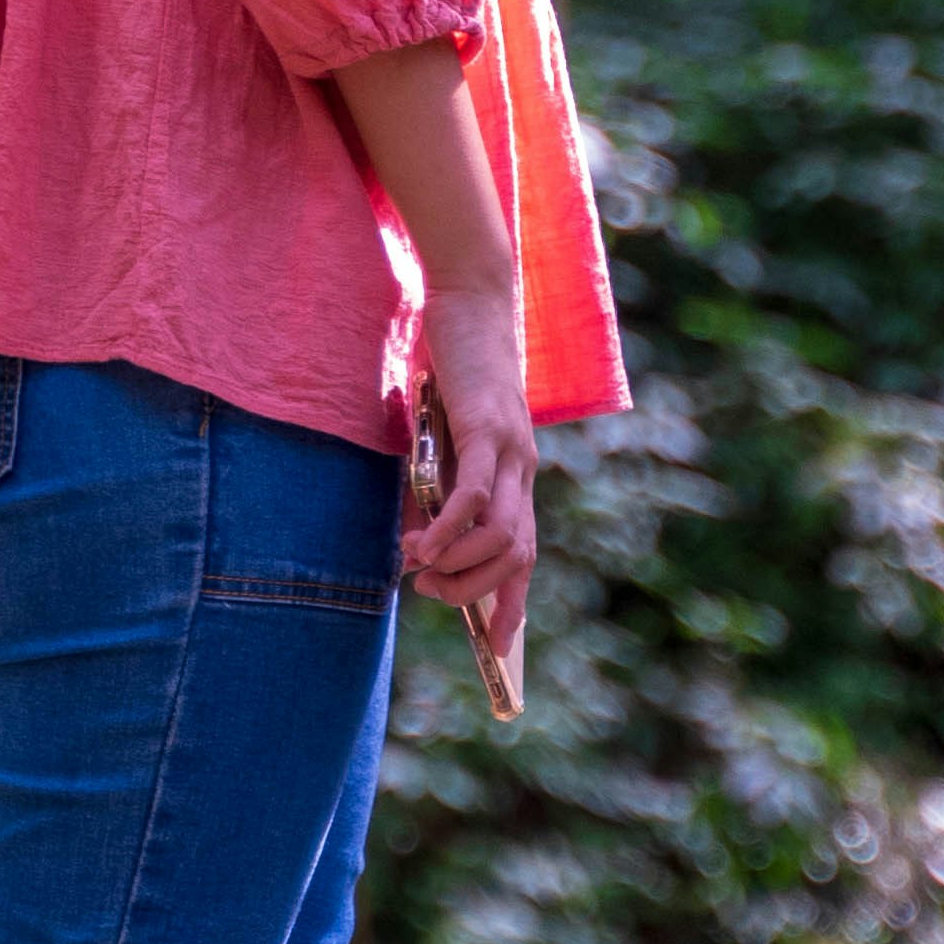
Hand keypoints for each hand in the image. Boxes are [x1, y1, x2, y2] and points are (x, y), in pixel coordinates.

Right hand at [405, 278, 537, 690]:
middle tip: (431, 594)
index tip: (499, 646)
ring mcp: (511, 451)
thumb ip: (434, 484)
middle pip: (518, 555)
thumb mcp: (437, 436)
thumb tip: (419, 538)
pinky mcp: (488, 429)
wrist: (469, 297)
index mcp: (515, 474)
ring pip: (502, 534)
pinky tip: (423, 543)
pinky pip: (476, 494)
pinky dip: (451, 528)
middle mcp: (523, 469)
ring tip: (419, 569)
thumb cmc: (449, 364)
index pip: (524, 553)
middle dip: (476, 591)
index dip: (513, 602)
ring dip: (460, 565)